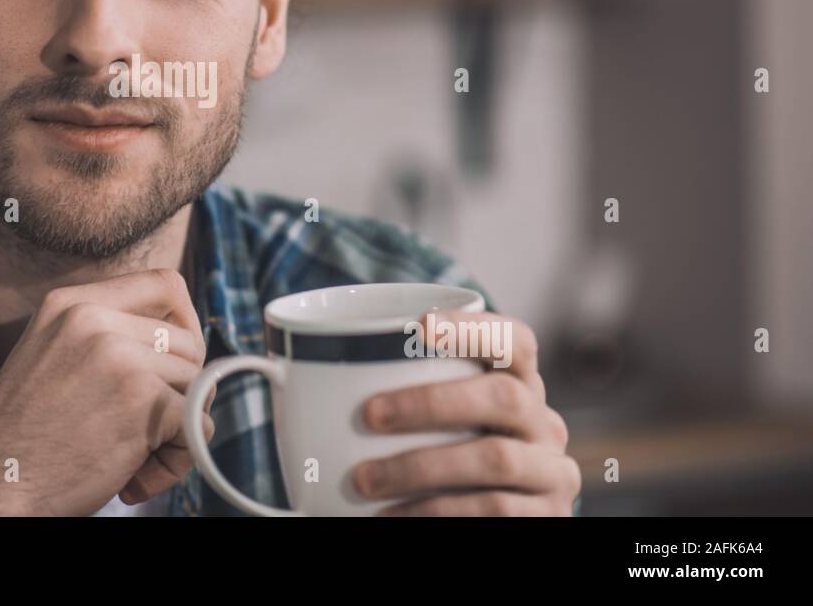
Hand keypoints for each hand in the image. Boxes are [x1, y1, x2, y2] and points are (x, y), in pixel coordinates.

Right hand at [0, 269, 214, 515]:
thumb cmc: (24, 439)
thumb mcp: (51, 356)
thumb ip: (104, 337)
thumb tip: (181, 340)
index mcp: (70, 303)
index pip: (164, 285)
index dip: (186, 323)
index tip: (177, 363)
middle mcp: (94, 319)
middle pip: (189, 342)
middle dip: (181, 391)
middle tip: (145, 431)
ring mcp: (119, 356)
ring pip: (197, 385)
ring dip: (176, 432)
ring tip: (132, 461)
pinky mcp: (142, 399)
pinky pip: (197, 424)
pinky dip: (177, 461)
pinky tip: (135, 481)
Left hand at [351, 310, 579, 515]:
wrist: (487, 524)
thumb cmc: (446, 461)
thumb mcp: (440, 424)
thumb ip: (404, 394)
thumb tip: (298, 377)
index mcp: (520, 385)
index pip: (515, 341)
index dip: (473, 328)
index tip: (420, 326)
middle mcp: (544, 423)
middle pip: (503, 397)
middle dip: (431, 402)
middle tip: (370, 414)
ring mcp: (551, 473)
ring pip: (495, 458)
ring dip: (421, 467)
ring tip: (365, 480)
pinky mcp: (547, 517)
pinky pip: (493, 510)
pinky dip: (436, 512)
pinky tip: (394, 515)